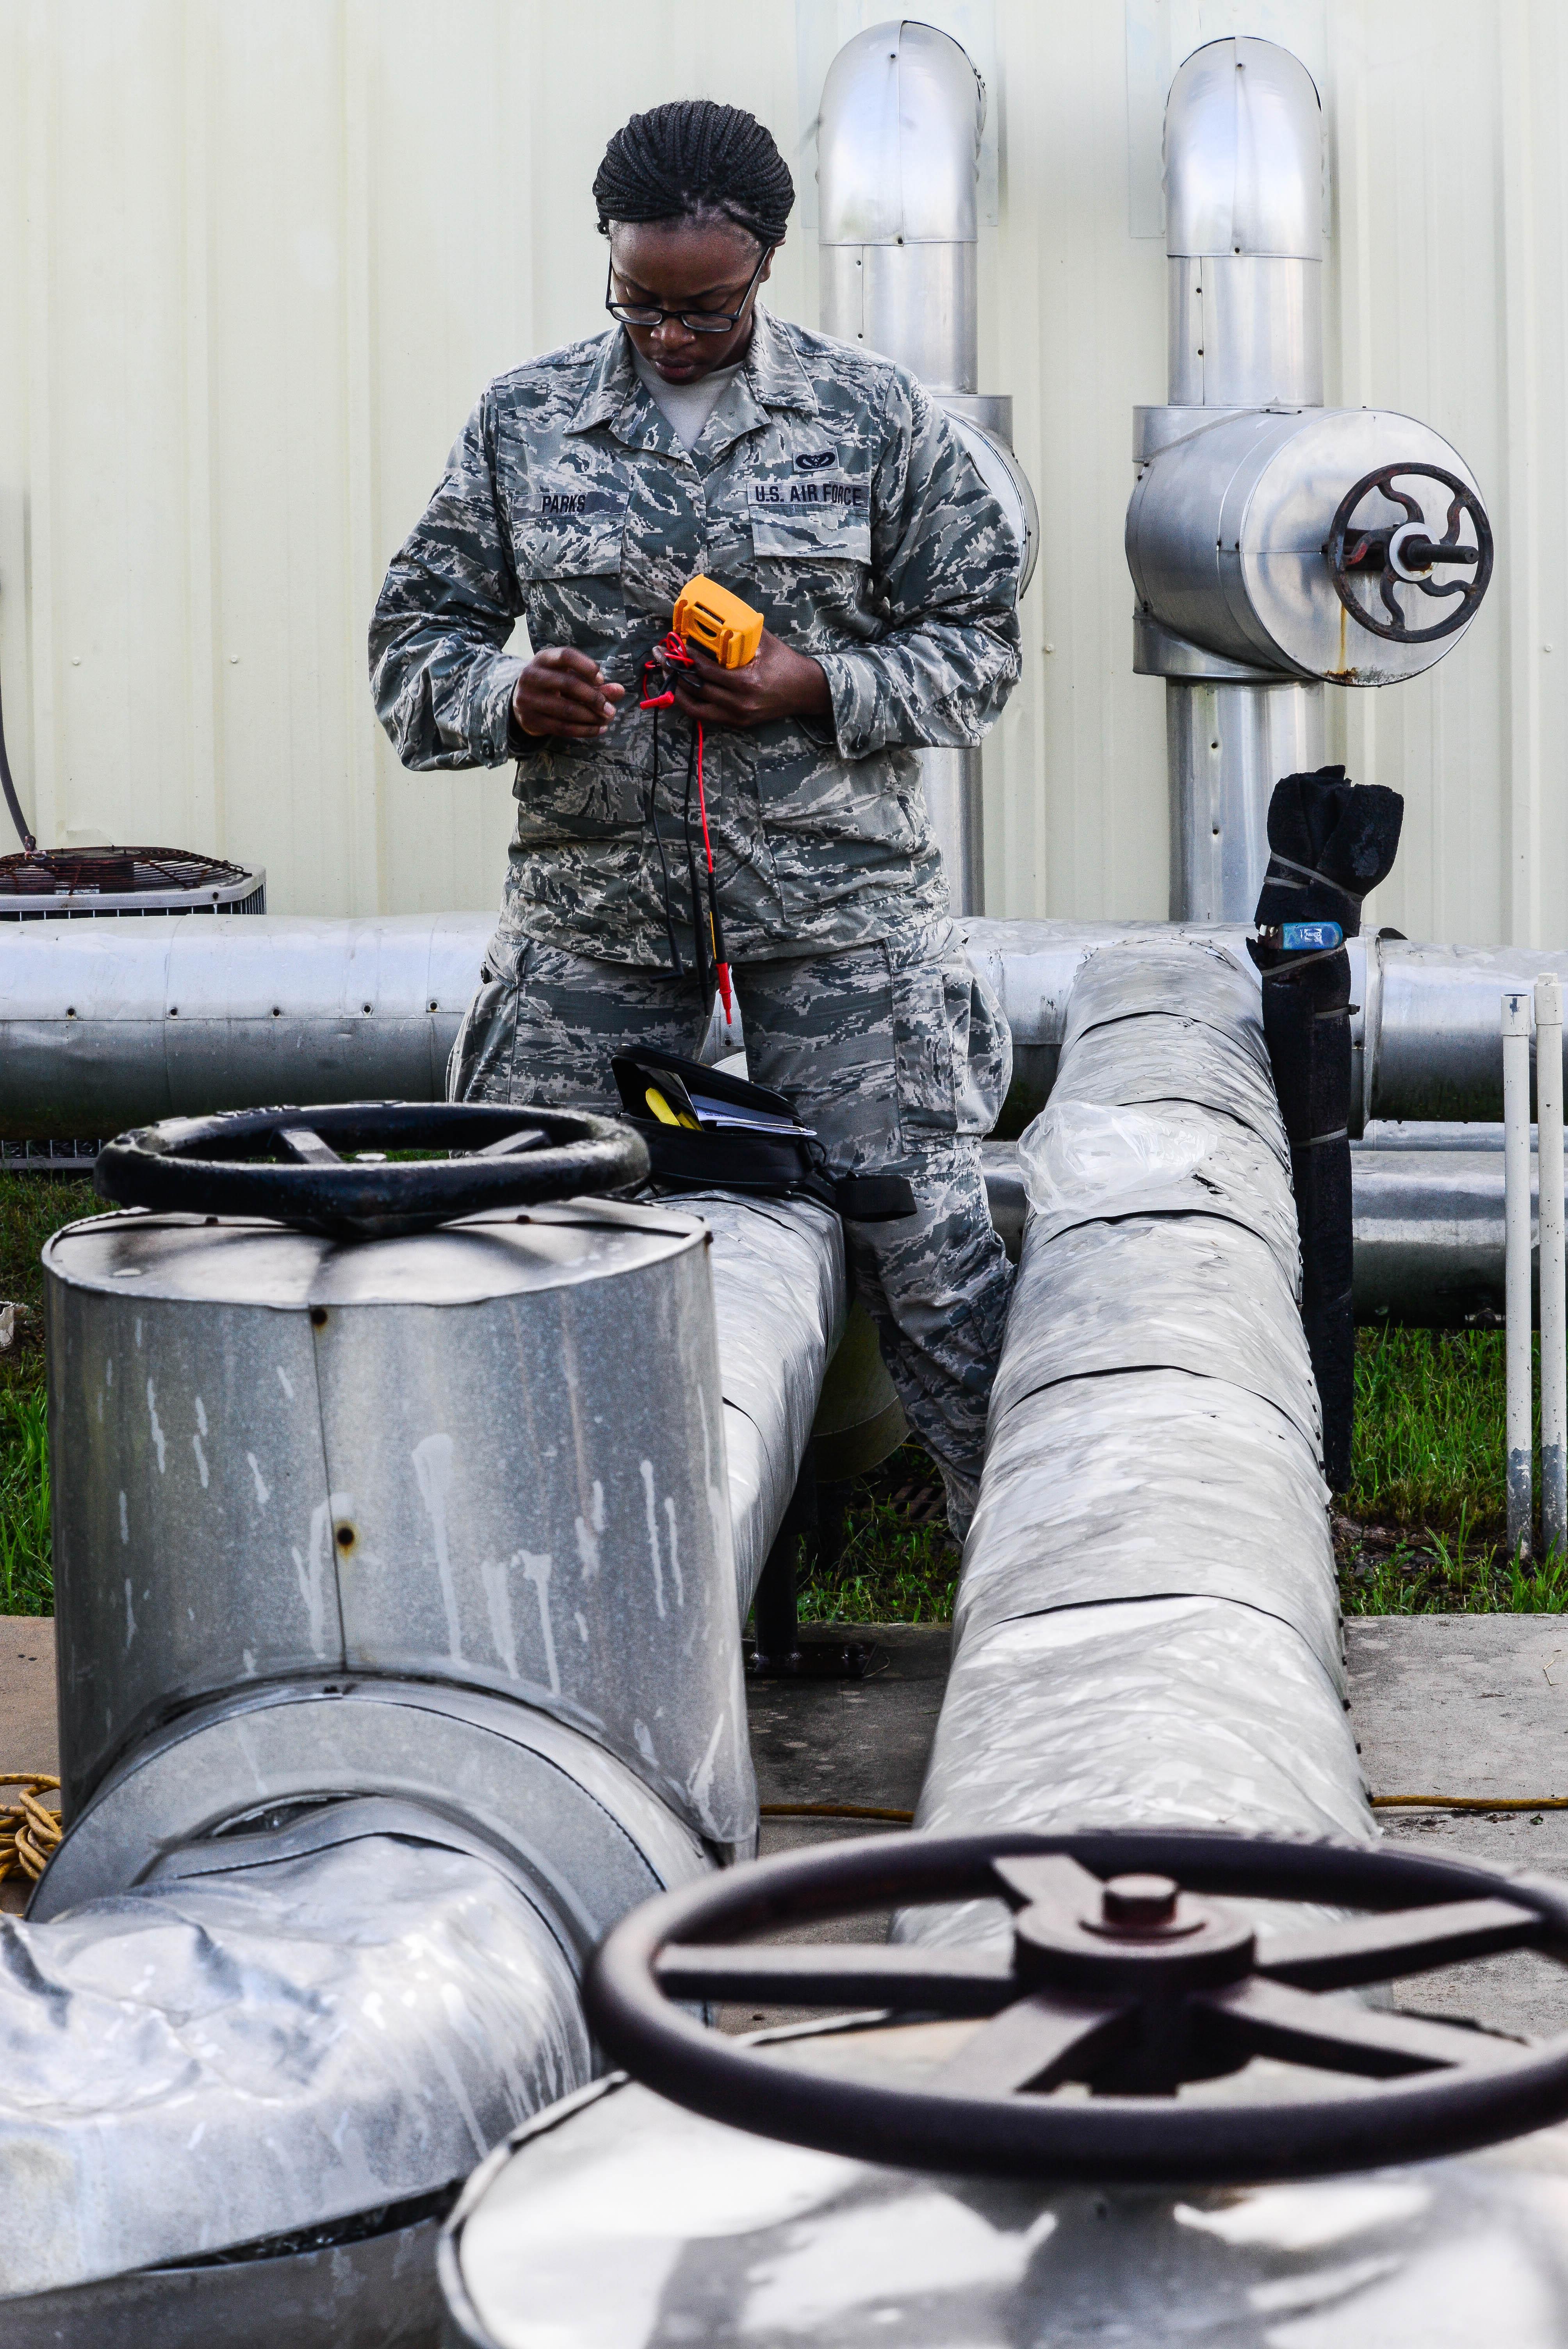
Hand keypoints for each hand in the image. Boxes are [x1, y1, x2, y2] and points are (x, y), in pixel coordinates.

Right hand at [512, 648, 624, 741]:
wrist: (522, 701)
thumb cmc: (554, 684)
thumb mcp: (571, 677)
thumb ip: (596, 684)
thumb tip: (620, 691)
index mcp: (543, 658)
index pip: (566, 655)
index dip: (586, 667)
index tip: (602, 680)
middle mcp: (531, 676)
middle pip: (567, 684)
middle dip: (594, 698)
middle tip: (611, 709)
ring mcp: (527, 699)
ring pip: (566, 710)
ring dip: (592, 718)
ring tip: (607, 720)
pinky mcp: (530, 720)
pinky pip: (562, 728)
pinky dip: (584, 731)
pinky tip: (599, 730)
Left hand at [669, 629, 830, 730]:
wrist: (806, 690)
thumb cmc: (785, 663)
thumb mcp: (764, 642)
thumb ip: (740, 631)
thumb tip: (714, 617)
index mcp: (746, 681)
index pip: (706, 670)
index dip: (687, 657)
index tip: (676, 644)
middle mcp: (739, 702)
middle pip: (696, 688)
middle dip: (674, 671)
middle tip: (660, 656)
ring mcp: (737, 715)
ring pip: (695, 707)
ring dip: (677, 690)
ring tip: (665, 674)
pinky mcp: (737, 722)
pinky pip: (705, 716)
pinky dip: (690, 703)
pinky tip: (680, 690)